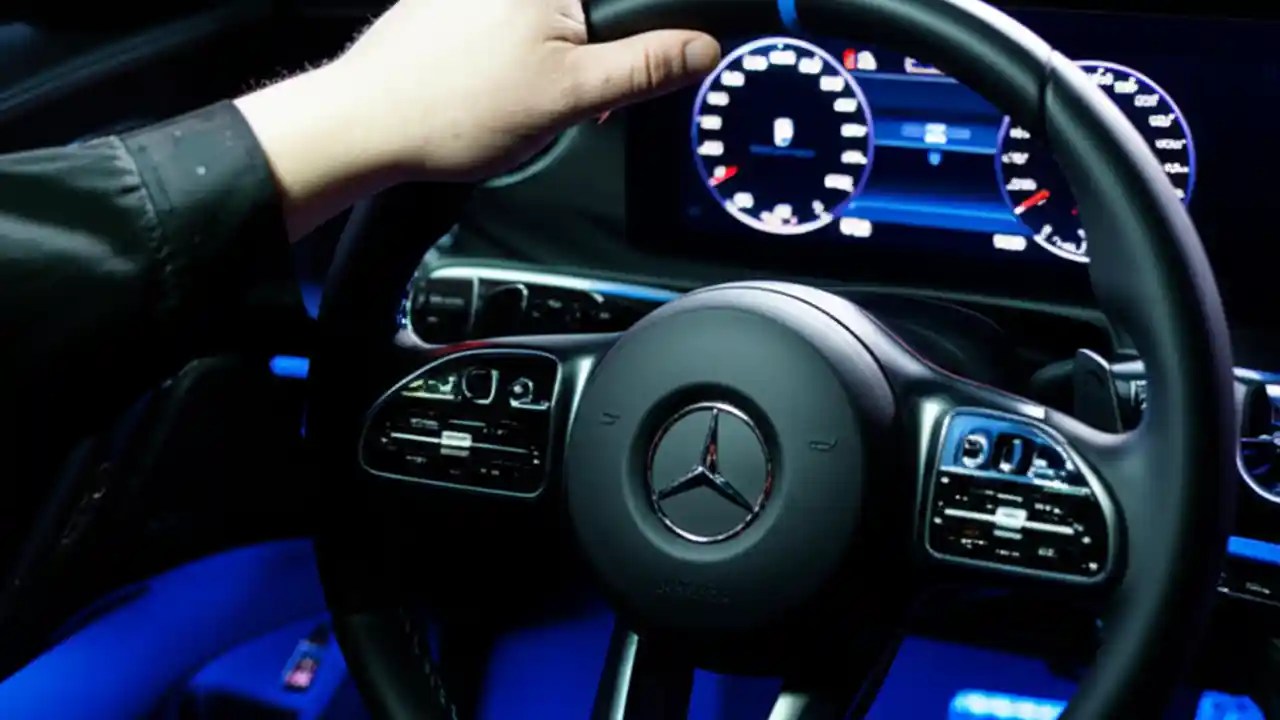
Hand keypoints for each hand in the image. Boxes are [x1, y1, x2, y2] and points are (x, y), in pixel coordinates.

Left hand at [235, 0, 720, 237]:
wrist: (365, 125)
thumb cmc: (452, 107)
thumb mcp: (571, 93)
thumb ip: (645, 66)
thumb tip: (702, 48)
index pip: (629, 3)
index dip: (646, 35)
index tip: (649, 65)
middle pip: (591, 8)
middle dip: (598, 49)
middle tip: (582, 96)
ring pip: (554, 16)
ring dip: (560, 53)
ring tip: (527, 94)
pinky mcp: (452, 1)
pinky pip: (513, 19)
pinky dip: (521, 49)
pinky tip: (497, 84)